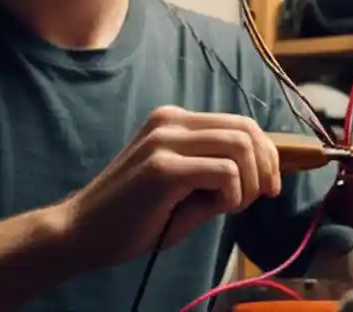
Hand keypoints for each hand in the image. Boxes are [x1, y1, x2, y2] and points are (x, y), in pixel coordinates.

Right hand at [55, 105, 282, 270]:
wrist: (83, 233)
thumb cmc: (135, 216)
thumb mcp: (184, 185)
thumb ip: (218, 171)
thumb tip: (264, 171)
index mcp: (173, 120)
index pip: (239, 122)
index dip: (266, 153)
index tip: (269, 185)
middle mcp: (169, 121)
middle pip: (246, 129)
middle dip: (266, 166)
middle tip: (262, 197)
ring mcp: (164, 141)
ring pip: (240, 146)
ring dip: (249, 182)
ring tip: (231, 205)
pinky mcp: (163, 168)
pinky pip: (224, 172)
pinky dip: (233, 195)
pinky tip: (215, 209)